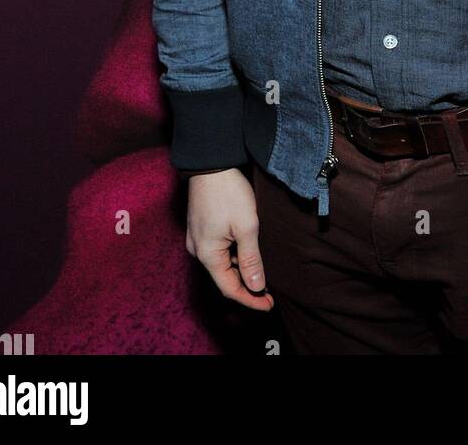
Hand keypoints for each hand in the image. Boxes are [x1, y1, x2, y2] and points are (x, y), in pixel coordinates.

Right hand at [186, 167, 273, 310]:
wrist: (211, 161)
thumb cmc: (229, 192)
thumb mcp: (247, 227)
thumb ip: (250, 260)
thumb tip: (257, 287)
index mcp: (207, 255)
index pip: (229, 289)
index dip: (250, 299)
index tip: (269, 304)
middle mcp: (197, 250)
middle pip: (224, 277)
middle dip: (246, 286)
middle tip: (270, 291)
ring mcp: (196, 238)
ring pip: (220, 264)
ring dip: (240, 270)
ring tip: (262, 272)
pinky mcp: (199, 227)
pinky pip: (217, 250)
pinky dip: (232, 256)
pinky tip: (247, 252)